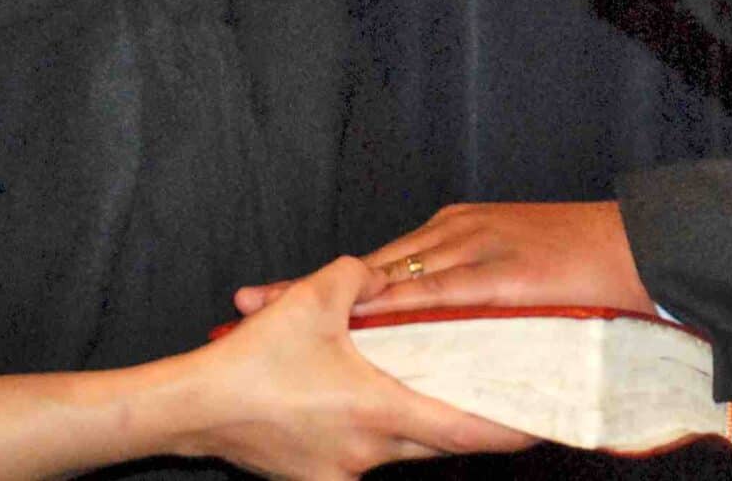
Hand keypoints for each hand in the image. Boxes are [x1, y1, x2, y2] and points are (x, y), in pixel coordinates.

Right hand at [180, 256, 533, 475]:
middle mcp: (367, 453)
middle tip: (507, 403)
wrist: (187, 408)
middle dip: (473, 426)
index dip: (509, 428)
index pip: (464, 429)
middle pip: (440, 446)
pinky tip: (374, 409)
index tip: (544, 423)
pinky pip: (364, 459)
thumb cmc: (251, 359)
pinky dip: (380, 437)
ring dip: (423, 428)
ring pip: (403, 453)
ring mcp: (340, 473)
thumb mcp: (314, 296)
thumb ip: (365, 275)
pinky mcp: (315, 479)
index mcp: (379, 411)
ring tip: (443, 395)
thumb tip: (388, 271)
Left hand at [236, 202, 652, 322]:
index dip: (321, 281)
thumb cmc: (584, 262)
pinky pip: (438, 292)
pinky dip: (397, 307)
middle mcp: (457, 230)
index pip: (376, 261)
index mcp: (459, 229)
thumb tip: (436, 328)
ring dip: (331, 299)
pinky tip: (359, 321)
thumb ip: (473, 292)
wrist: (639, 248)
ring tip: (279, 316)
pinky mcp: (499, 270)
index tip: (269, 295)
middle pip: (367, 265)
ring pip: (390, 275)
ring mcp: (475, 245)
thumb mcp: (516, 268)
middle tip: (250, 305)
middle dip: (307, 287)